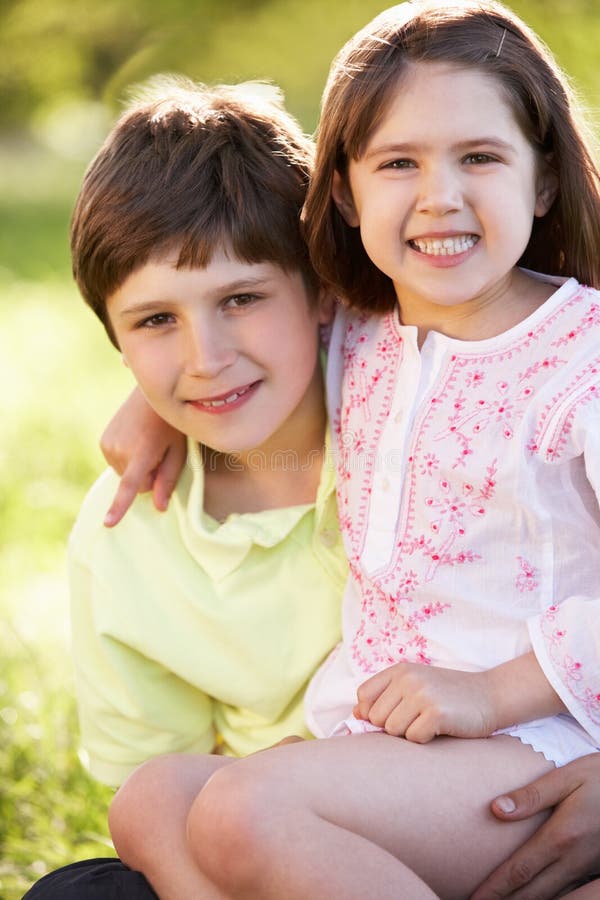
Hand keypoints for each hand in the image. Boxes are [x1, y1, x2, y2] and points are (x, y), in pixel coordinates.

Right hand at [101, 388, 186, 525]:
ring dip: (138, 467)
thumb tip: (159, 507)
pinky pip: (118, 464)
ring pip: (126, 475)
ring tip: (147, 443)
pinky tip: (136, 440)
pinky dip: (127, 459)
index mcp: (142, 452)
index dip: (120, 506)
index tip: (108, 523)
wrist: (150, 395)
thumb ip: (168, 479)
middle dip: (149, 475)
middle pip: (137, 484)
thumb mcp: (178, 451)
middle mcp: (120, 449)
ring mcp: (108, 444)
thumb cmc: (171, 425)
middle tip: (159, 452)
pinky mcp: (103, 442)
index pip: (130, 485)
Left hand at [354, 662, 494, 742]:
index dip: (372, 713)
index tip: (391, 717)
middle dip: (393, 726)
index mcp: (400, 670)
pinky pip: (414, 739)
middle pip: (376, 718)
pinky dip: (425, 740)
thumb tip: (355, 714)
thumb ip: (386, 696)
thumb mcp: (416, 686)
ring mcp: (421, 694)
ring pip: (393, 731)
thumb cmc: (450, 696)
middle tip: (417, 720)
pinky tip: (440, 729)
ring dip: (410, 734)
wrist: (491, 696)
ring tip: (429, 723)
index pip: (363, 696)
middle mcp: (408, 679)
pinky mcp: (436, 713)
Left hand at [471, 753, 599, 898]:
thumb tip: (495, 809)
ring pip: (552, 897)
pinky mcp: (595, 868)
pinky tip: (536, 896)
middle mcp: (573, 859)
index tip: (474, 898)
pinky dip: (550, 899)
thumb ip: (532, 795)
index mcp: (560, 837)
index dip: (495, 888)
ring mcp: (586, 867)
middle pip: (532, 892)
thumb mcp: (568, 776)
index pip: (519, 870)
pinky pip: (569, 892)